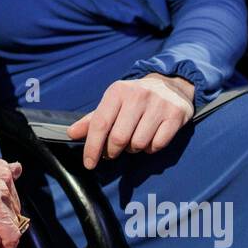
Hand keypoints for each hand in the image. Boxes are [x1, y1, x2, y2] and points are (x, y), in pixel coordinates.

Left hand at [66, 73, 193, 167]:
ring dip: (133, 149)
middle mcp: (138, 95)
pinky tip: (150, 138)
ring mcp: (159, 105)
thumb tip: (71, 133)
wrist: (170, 84)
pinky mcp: (175, 115)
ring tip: (134, 139)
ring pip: (138, 144)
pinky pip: (157, 145)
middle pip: (119, 138)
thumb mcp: (113, 102)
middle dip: (113, 151)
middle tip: (114, 150)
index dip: (92, 147)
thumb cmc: (134, 98)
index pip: (100, 124)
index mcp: (118, 91)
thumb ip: (92, 120)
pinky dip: (151, 148)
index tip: (89, 163)